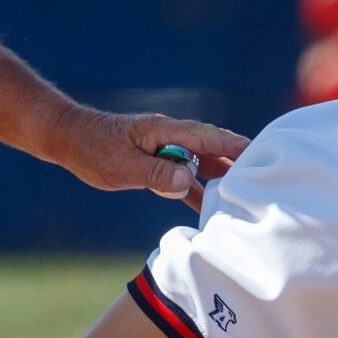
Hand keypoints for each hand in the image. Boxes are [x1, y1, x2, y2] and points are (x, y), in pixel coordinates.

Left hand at [46, 106, 249, 208]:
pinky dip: (201, 189)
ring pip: (205, 163)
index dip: (236, 146)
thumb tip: (190, 179)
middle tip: (268, 179)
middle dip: (240, 162)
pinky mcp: (162, 162)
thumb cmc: (93, 149)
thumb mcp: (122, 166)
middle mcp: (173, 137)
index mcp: (166, 130)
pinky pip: (188, 175)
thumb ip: (157, 172)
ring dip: (223, 177)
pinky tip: (213, 207)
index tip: (263, 154)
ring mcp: (169, 149)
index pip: (209, 137)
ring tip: (247, 196)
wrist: (70, 139)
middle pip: (215, 149)